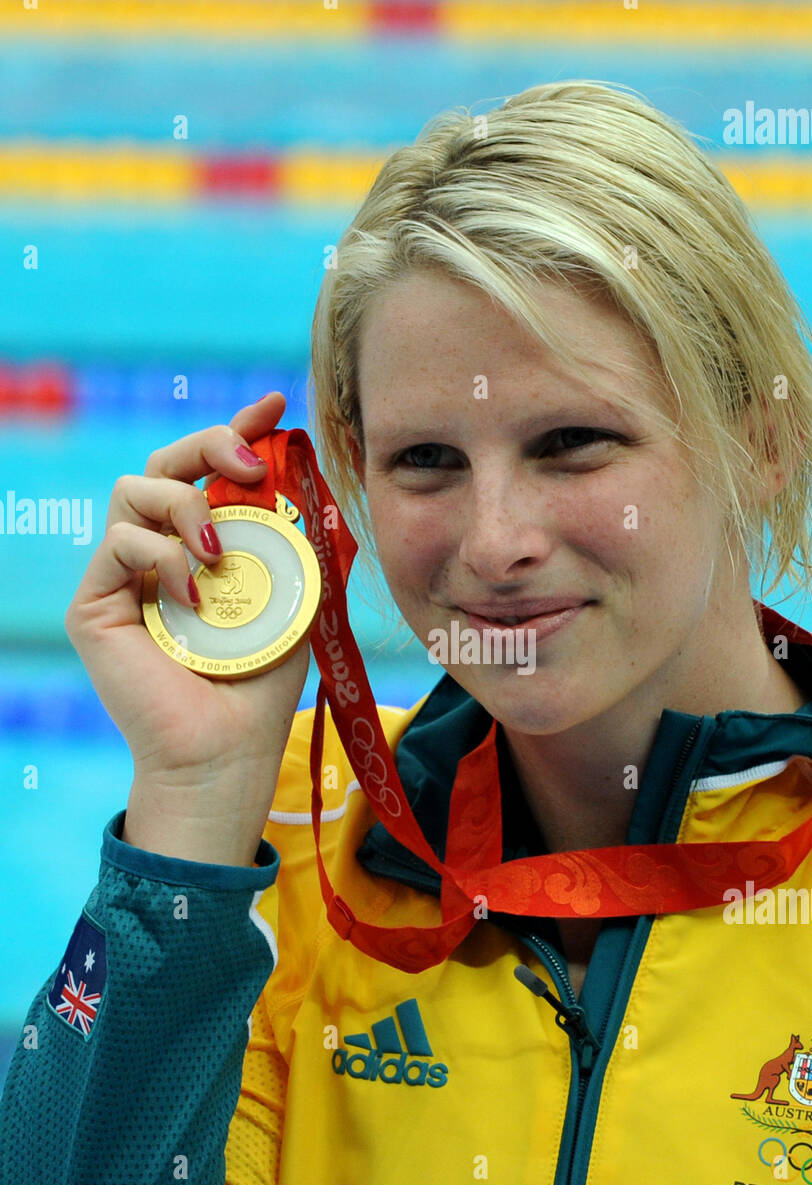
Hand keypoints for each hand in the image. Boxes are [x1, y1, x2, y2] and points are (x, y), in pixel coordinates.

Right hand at [65, 393, 312, 861]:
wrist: (227, 750)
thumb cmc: (260, 683)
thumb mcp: (294, 602)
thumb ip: (297, 546)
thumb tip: (313, 488)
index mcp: (204, 544)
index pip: (209, 470)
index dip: (237, 429)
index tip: (276, 406)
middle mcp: (160, 549)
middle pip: (166, 461)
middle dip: (210, 444)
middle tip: (251, 465)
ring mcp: (124, 573)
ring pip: (135, 488)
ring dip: (186, 505)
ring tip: (221, 554)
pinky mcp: (96, 602)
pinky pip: (120, 542)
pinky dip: (163, 557)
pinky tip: (194, 594)